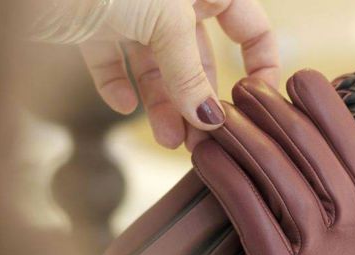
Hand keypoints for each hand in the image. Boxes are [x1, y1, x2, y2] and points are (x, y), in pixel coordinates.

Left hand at [80, 0, 279, 149]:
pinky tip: (122, 105)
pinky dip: (118, 87)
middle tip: (201, 140)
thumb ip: (190, 72)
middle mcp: (172, 3)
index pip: (250, 27)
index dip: (259, 64)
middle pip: (199, 58)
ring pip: (158, 68)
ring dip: (164, 105)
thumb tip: (210, 119)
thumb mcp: (167, 19)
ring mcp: (133, 14)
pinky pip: (112, 64)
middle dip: (200, 100)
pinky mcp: (95, 27)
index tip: (252, 104)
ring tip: (167, 139)